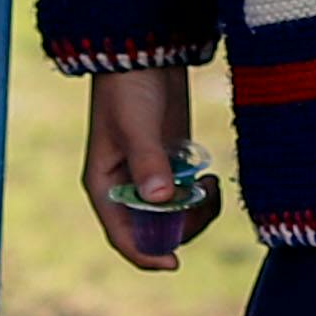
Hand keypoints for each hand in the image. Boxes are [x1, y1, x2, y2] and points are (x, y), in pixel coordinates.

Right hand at [83, 69, 221, 268]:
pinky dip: (201, 196)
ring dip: (196, 212)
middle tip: (204, 201)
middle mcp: (125, 187)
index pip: (122, 235)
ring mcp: (150, 177)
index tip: (174, 263)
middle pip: (153, 231)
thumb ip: (149, 161)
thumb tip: (162, 199)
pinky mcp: (171, 163)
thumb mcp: (137, 125)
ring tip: (211, 185)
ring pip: (174, 217)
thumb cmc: (130, 87)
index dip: (146, 254)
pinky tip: (211, 177)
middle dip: (181, 227)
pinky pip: (187, 197)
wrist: (148, 52)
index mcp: (104, 185)